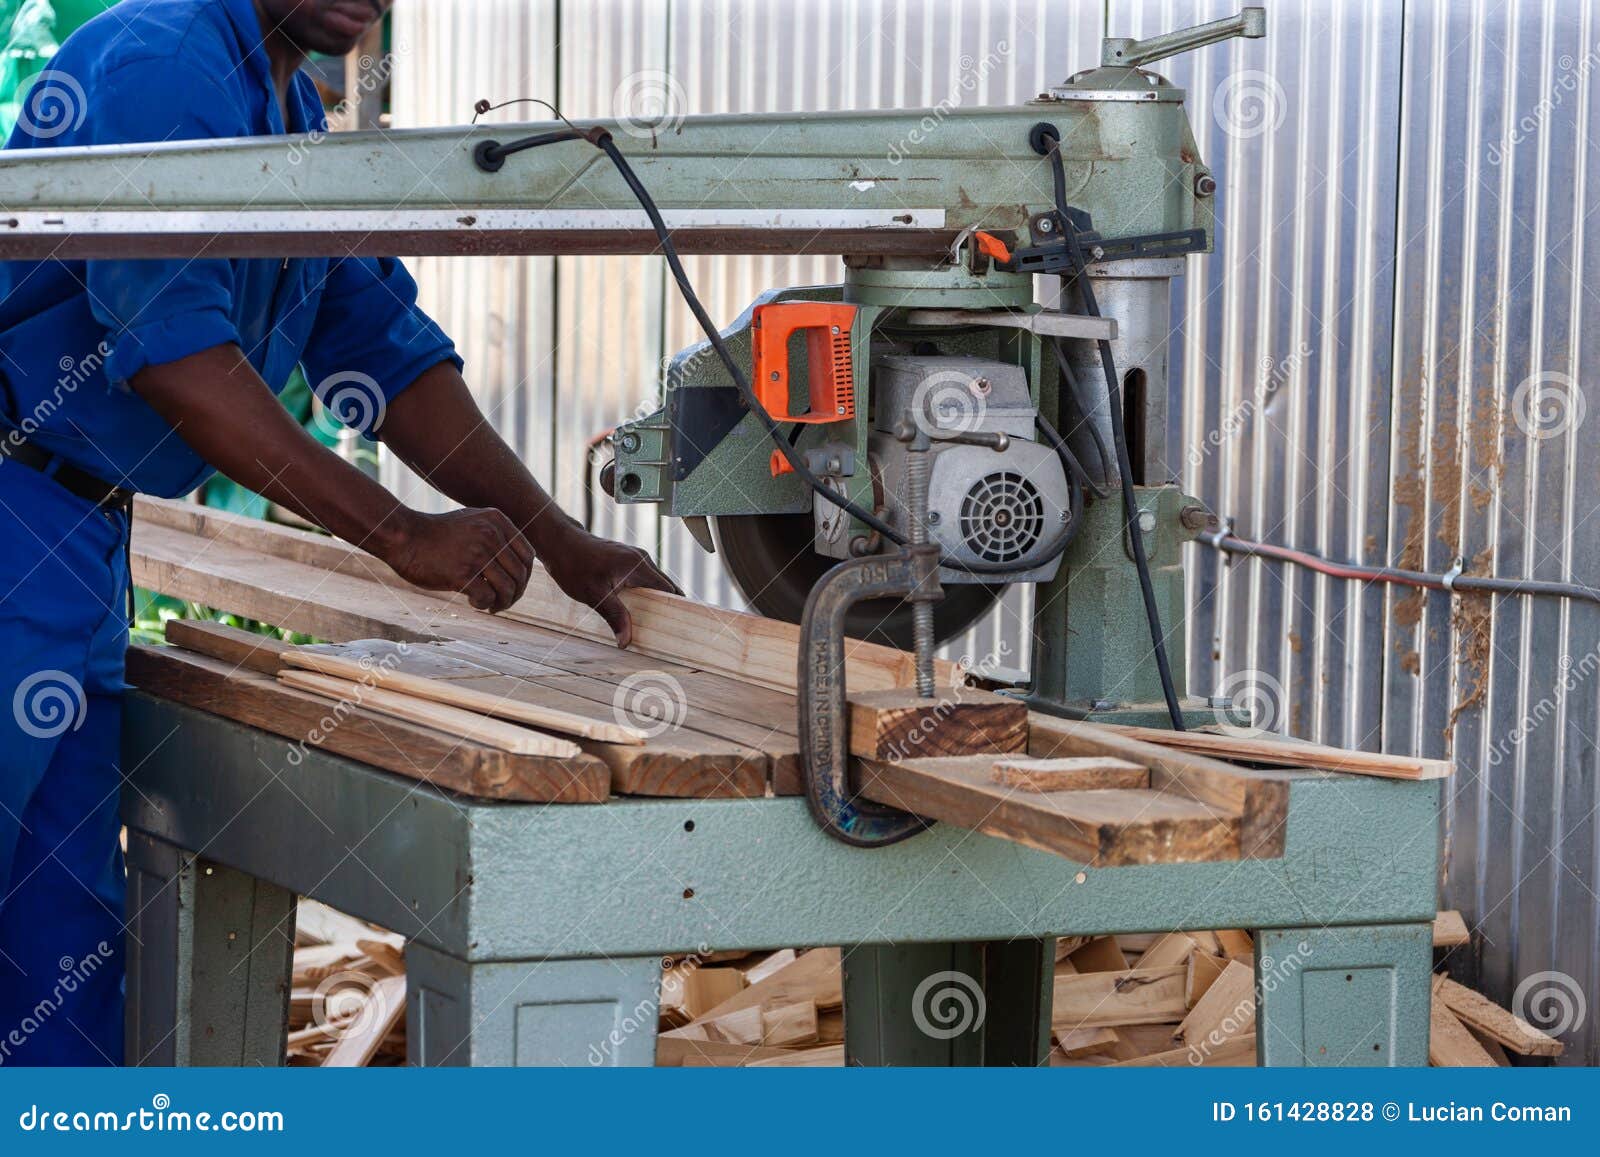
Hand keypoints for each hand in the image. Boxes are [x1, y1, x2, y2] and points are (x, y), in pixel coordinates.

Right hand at [378, 508, 533, 612]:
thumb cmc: (437, 534)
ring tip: (491, 605)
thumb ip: (497, 534)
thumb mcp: (472, 521)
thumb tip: (522, 563)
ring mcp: (477, 553)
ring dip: (502, 603)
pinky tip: (473, 603)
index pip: (528, 555)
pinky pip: (488, 598)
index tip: (515, 586)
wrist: (404, 537)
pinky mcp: (462, 573)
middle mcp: (491, 534)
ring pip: (508, 589)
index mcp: (497, 521)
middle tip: (502, 602)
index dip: (525, 575)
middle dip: (515, 593)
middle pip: (520, 574)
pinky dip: (484, 605)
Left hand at [540, 524, 681, 647]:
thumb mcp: (594, 594)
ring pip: (653, 583)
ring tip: (651, 624)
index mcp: (638, 565)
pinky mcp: (625, 560)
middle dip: (666, 607)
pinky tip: (635, 609)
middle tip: (665, 632)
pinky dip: (643, 594)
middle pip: (664, 587)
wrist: (558, 543)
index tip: (680, 626)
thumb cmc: (574, 565)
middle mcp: (640, 559)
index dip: (676, 608)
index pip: (669, 589)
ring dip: (654, 601)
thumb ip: (614, 616)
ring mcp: (633, 558)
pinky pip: (642, 579)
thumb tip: (626, 641)